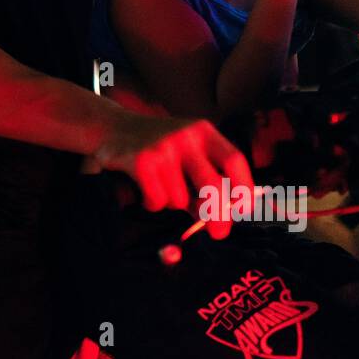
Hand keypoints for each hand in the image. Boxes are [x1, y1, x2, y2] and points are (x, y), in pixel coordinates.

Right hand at [86, 114, 252, 238]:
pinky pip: (158, 201)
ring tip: (162, 188)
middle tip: (218, 232)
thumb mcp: (187, 152)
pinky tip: (145, 189)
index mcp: (203, 132)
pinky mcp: (140, 161)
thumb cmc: (158, 146)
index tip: (245, 210)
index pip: (234, 161)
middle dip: (218, 216)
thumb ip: (206, 180)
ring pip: (181, 200)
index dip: (244, 188)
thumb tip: (225, 217)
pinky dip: (152, 203)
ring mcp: (163, 148)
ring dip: (172, 204)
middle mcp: (186, 137)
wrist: (113, 127)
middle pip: (214, 187)